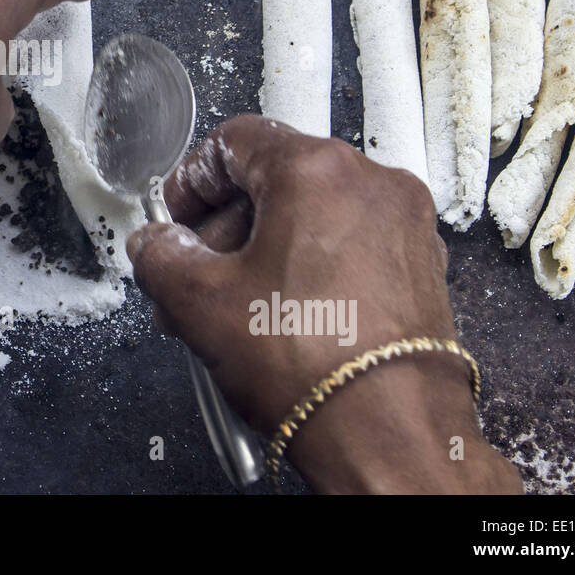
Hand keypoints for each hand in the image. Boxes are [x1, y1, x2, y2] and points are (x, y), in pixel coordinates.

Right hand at [127, 115, 521, 492]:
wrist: (388, 434)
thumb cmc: (311, 365)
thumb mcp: (199, 303)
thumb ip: (160, 256)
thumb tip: (154, 245)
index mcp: (315, 170)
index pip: (235, 140)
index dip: (191, 179)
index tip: (175, 216)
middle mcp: (370, 183)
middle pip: (276, 178)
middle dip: (225, 224)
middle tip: (195, 270)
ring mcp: (403, 225)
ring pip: (314, 213)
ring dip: (265, 247)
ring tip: (233, 304)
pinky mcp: (420, 266)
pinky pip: (350, 244)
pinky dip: (311, 266)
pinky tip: (282, 315)